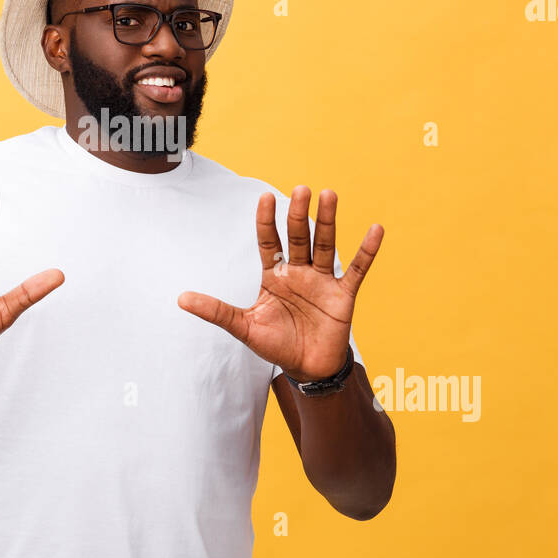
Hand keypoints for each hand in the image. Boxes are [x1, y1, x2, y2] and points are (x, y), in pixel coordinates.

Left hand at [178, 187, 381, 382]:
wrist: (307, 369)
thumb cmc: (276, 345)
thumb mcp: (244, 327)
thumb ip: (216, 311)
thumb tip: (180, 299)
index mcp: (274, 276)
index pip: (269, 242)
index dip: (267, 221)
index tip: (264, 197)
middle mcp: (299, 272)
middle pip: (298, 237)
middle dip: (298, 214)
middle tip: (301, 188)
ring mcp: (323, 281)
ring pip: (325, 245)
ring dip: (328, 220)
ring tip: (329, 193)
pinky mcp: (343, 295)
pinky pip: (358, 269)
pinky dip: (367, 251)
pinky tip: (376, 229)